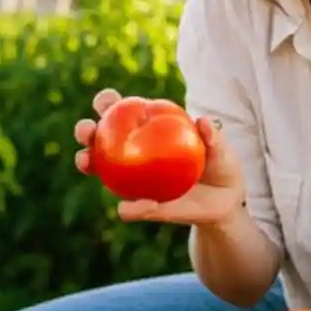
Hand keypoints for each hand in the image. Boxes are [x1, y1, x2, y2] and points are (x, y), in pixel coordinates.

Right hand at [74, 88, 245, 226]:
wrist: (225, 201)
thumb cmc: (220, 164)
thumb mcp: (223, 150)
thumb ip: (213, 138)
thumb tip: (202, 122)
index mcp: (149, 130)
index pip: (121, 111)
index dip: (107, 102)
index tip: (107, 102)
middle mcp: (133, 152)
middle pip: (100, 136)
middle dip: (85, 129)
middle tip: (87, 131)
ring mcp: (133, 179)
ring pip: (101, 169)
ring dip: (87, 162)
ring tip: (86, 162)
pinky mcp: (143, 206)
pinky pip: (132, 208)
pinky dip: (130, 208)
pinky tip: (128, 207)